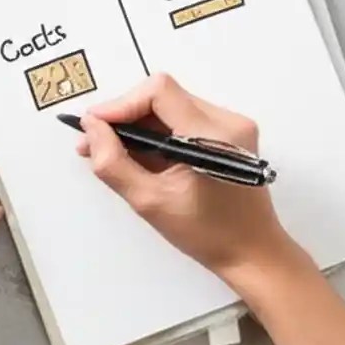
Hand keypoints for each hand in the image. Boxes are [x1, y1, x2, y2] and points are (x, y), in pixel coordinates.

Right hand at [76, 74, 311, 288]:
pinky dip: (159, 133)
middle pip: (163, 96)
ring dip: (140, 126)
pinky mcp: (231, 133)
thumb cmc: (206, 234)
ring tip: (114, 153)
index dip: (121, 104)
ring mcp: (232, 125)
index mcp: (212, 136)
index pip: (159, 92)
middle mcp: (227, 121)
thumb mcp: (149, 202)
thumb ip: (114, 162)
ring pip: (172, 106)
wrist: (253, 252)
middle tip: (94, 144)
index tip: (93, 126)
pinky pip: (184, 119)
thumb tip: (91, 127)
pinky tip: (142, 157)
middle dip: (125, 116)